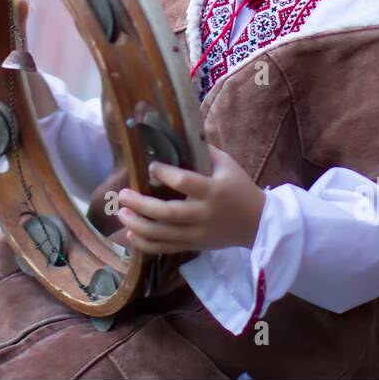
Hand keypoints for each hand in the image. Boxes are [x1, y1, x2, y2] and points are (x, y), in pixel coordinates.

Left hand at [115, 145, 266, 253]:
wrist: (257, 223)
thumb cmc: (240, 188)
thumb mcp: (227, 165)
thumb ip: (204, 150)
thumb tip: (179, 131)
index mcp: (213, 191)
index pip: (186, 183)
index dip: (165, 174)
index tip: (151, 166)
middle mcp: (203, 215)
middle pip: (168, 213)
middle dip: (142, 205)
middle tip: (123, 195)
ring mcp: (197, 234)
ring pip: (164, 234)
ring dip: (139, 225)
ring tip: (121, 214)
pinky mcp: (194, 246)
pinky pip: (166, 248)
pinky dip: (146, 244)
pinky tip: (130, 234)